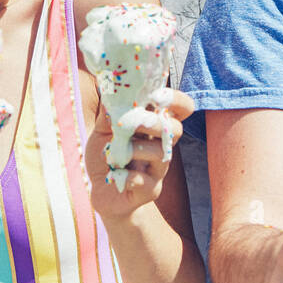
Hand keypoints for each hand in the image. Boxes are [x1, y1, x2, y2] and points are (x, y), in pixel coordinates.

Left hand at [84, 89, 192, 219]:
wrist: (101, 192)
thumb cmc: (106, 157)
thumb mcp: (102, 131)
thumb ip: (108, 113)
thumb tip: (111, 90)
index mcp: (154, 128)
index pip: (180, 110)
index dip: (176, 100)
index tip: (157, 95)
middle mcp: (161, 147)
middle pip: (176, 130)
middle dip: (155, 123)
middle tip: (132, 122)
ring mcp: (158, 170)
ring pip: (161, 154)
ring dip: (136, 149)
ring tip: (115, 154)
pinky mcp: (148, 191)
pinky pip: (145, 182)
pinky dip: (127, 176)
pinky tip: (114, 175)